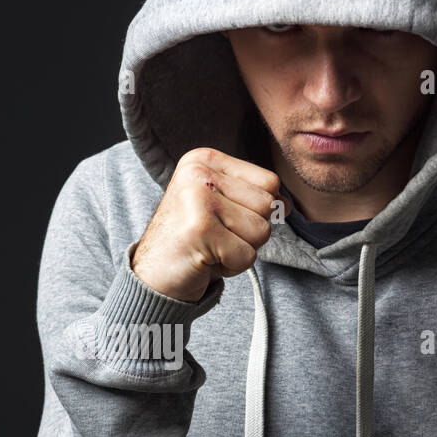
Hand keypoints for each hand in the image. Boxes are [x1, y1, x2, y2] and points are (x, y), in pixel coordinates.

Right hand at [131, 147, 285, 302]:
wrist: (150, 277)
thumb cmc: (190, 242)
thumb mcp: (219, 207)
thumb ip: (252, 197)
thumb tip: (287, 205)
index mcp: (203, 160)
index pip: (269, 183)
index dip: (255, 211)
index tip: (221, 220)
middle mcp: (199, 173)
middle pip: (268, 206)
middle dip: (248, 233)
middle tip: (214, 238)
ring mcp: (198, 199)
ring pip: (261, 231)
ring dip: (240, 250)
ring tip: (209, 248)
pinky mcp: (200, 229)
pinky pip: (247, 256)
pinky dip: (232, 267)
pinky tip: (205, 261)